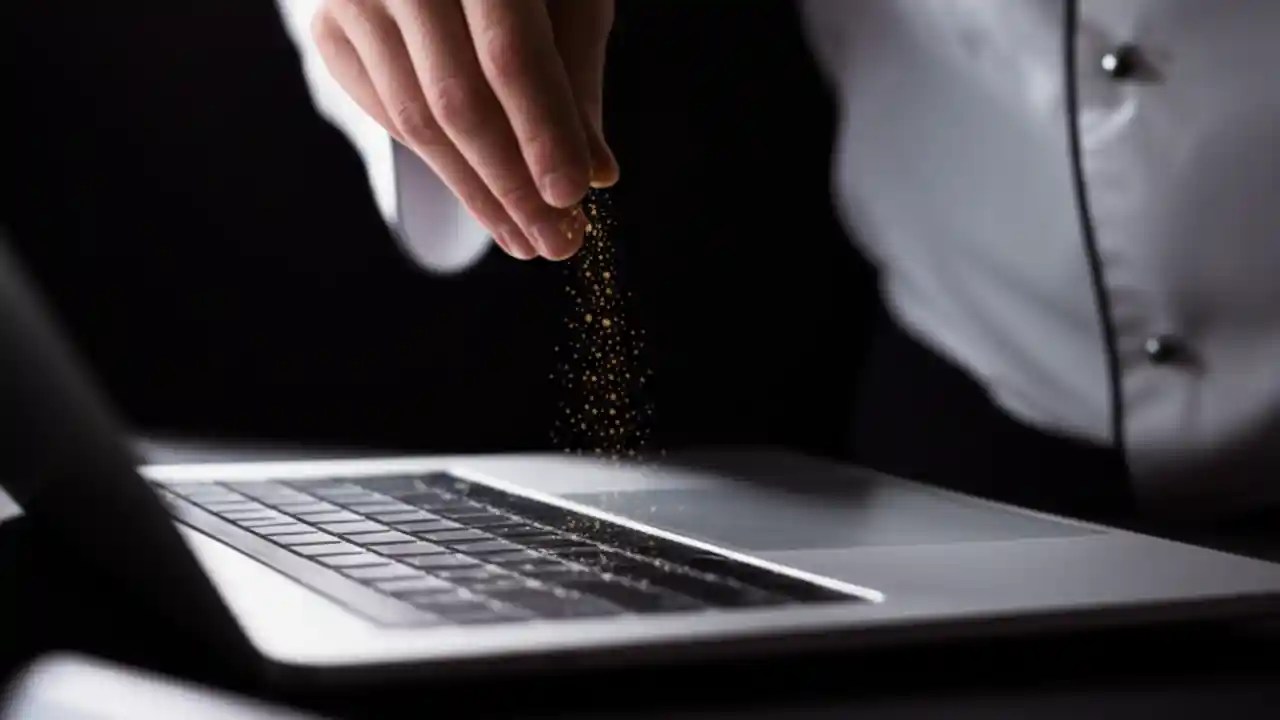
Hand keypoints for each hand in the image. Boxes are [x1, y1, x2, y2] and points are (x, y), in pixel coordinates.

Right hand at [311, 0, 618, 259]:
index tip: (573, 195)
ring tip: (527, 239)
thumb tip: (594, 173)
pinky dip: (444, 166)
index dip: (542, 130)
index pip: (508, 53)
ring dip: (479, 193)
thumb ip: (576, 76)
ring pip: (418, 120)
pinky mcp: (330, 31)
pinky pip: (391, 116)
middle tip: (557, 242)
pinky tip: (487, 202)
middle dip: (512, 184)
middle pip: (456, 99)